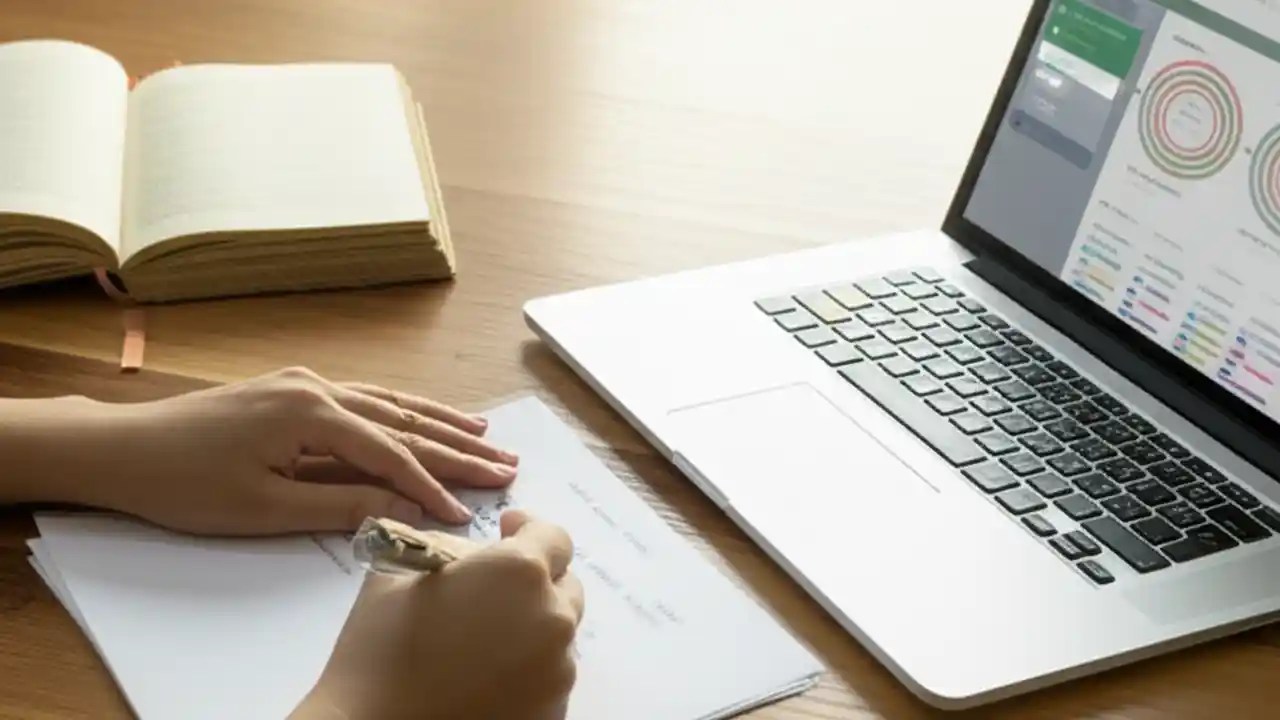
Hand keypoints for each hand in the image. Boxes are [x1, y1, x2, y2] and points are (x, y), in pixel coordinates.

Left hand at [2, 367, 517, 533]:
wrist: (123, 448)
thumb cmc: (184, 482)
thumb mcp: (265, 508)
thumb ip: (342, 506)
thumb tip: (405, 509)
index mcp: (311, 413)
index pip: (392, 454)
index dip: (433, 486)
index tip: (467, 512)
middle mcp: (317, 388)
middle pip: (403, 422)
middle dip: (457, 447)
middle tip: (506, 466)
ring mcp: (306, 384)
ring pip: (390, 404)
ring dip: (440, 423)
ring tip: (486, 436)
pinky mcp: (293, 390)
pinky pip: (365, 398)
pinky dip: (403, 410)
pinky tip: (425, 415)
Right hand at [292, 511, 583, 719]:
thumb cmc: (378, 652)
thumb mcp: (399, 574)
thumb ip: (447, 548)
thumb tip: (470, 551)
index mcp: (519, 572)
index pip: (553, 537)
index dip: (529, 529)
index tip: (506, 530)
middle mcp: (552, 618)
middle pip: (563, 586)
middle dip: (534, 580)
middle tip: (491, 590)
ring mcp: (558, 670)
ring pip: (557, 634)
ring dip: (530, 626)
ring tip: (482, 640)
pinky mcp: (552, 711)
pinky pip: (549, 676)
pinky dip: (528, 669)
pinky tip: (486, 675)